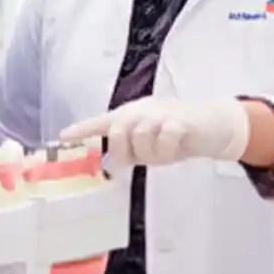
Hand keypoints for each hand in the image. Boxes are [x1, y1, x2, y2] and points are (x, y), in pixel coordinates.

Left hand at [59, 96, 250, 166]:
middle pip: (118, 132)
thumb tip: (109, 163)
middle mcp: (141, 111)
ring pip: (141, 137)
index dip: (82, 129)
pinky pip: (165, 137)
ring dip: (152, 153)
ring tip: (165, 152)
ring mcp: (159, 113)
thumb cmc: (175, 134)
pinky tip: (176, 146)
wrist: (210, 124)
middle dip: (125, 151)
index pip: (101, 123)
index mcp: (131, 116)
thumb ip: (129, 149)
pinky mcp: (179, 118)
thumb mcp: (149, 142)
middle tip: (140, 159)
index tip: (62, 136)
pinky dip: (168, 149)